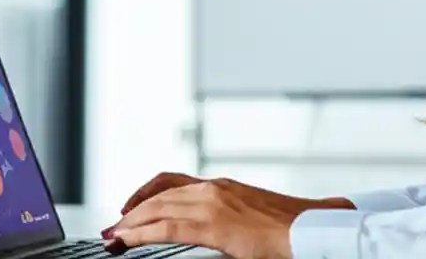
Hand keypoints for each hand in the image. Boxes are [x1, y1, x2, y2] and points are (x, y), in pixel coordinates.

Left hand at [106, 176, 354, 258]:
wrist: (311, 229)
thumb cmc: (291, 227)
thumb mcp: (251, 214)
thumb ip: (230, 217)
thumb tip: (222, 229)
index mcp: (222, 186)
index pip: (171, 183)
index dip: (145, 194)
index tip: (130, 206)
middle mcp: (213, 189)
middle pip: (158, 195)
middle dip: (132, 211)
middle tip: (114, 227)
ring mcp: (212, 204)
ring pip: (157, 209)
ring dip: (130, 223)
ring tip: (114, 236)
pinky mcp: (213, 225)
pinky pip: (166, 227)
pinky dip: (141, 233)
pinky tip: (127, 241)